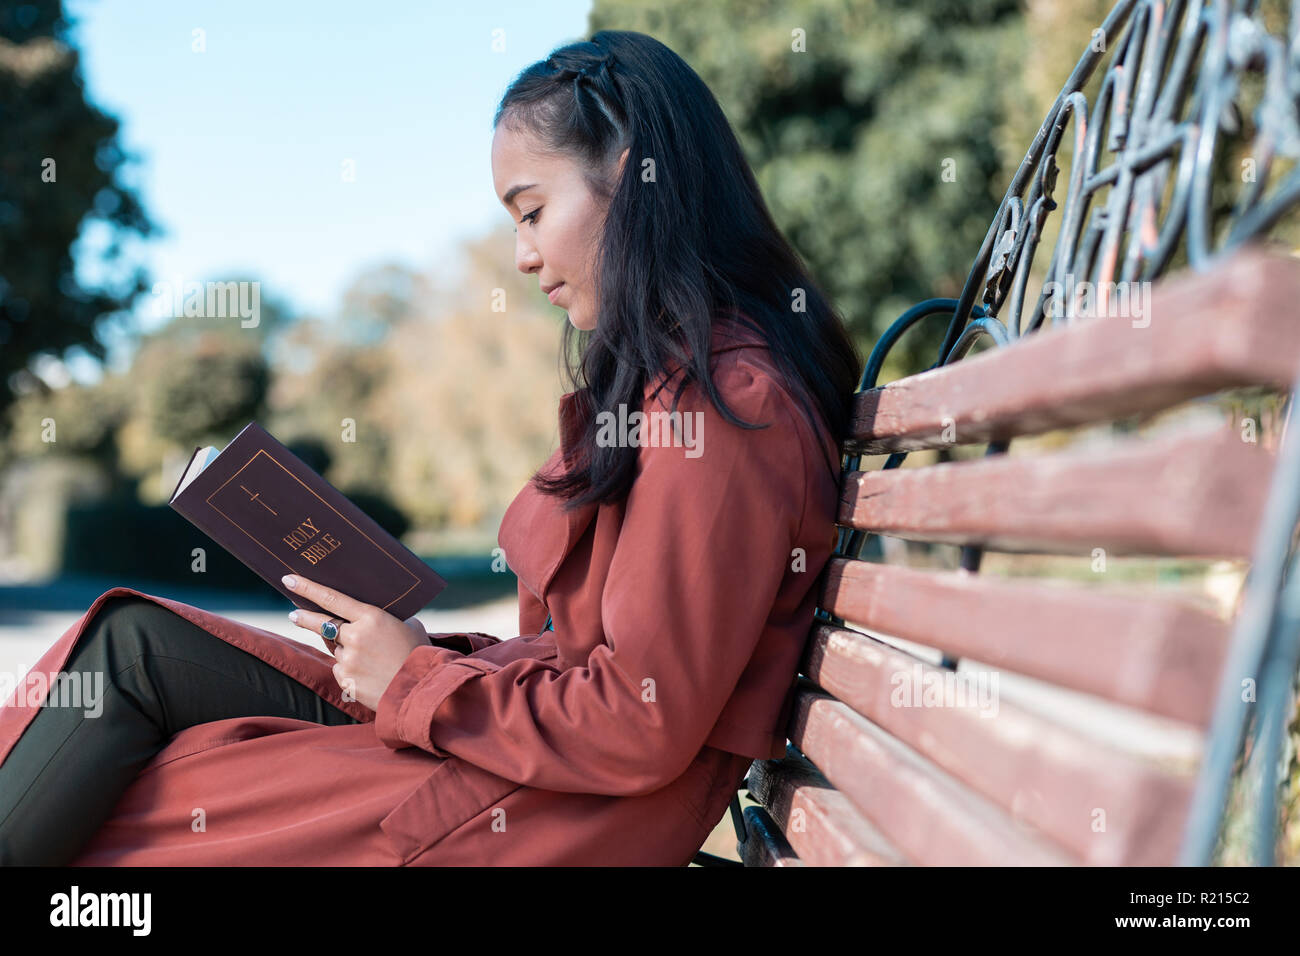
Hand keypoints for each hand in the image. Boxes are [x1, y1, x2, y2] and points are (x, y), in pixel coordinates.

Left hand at [283, 573, 430, 710]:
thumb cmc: (420, 654)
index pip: (332, 599)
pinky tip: (372, 675)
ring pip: (338, 650)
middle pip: (322, 625)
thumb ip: (388, 621)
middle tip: (293, 614)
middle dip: (304, 618)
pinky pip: (342, 670)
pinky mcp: (346, 680)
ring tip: (375, 660)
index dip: (308, 588)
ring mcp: (349, 660)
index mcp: (372, 618)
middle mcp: (355, 637)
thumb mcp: (410, 626)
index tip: (290, 580)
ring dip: (349, 652)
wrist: (422, 691)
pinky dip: (352, 670)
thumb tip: (374, 621)